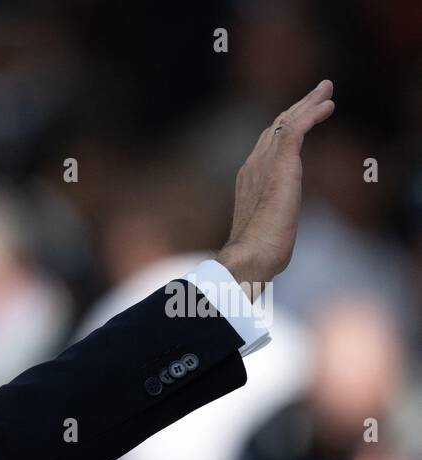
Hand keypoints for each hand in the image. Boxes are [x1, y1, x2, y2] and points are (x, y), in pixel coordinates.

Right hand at [218, 79, 334, 288]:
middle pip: (276, 127)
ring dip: (308, 104)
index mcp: (249, 178)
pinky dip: (311, 114)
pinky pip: (296, 128)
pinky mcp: (281, 163)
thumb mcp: (267, 227)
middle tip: (317, 94)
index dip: (285, 129)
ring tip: (325, 91)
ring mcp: (265, 162)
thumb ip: (272, 217)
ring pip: (287, 122)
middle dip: (297, 108)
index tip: (301, 118)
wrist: (252, 253)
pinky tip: (327, 106)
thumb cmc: (258, 251)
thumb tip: (277, 233)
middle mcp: (253, 165)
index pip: (267, 146)